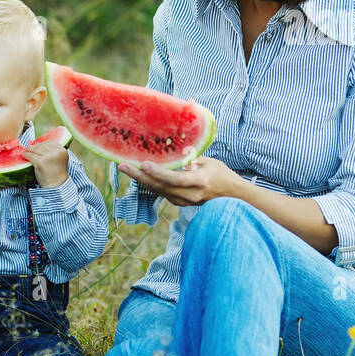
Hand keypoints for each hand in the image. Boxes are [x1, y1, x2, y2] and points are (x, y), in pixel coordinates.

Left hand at [23, 141, 69, 187]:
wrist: (56, 186)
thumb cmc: (55, 173)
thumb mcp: (57, 159)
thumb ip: (51, 151)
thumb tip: (36, 143)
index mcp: (62, 151)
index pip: (50, 142)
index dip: (42, 144)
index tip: (37, 147)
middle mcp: (56, 152)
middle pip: (42, 145)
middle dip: (34, 147)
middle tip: (28, 149)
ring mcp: (48, 157)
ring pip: (35, 149)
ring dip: (29, 150)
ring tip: (26, 152)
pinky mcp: (40, 162)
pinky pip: (30, 155)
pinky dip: (26, 155)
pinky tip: (25, 156)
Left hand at [118, 156, 240, 206]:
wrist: (232, 197)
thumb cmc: (222, 175)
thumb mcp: (209, 162)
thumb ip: (190, 159)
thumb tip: (176, 153)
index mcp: (199, 183)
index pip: (175, 179)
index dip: (158, 172)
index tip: (144, 164)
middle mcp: (189, 195)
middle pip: (160, 186)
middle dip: (139, 176)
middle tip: (122, 165)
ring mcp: (183, 201)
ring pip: (158, 190)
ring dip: (141, 179)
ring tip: (125, 167)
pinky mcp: (179, 202)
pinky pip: (161, 191)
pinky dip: (150, 182)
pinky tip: (139, 174)